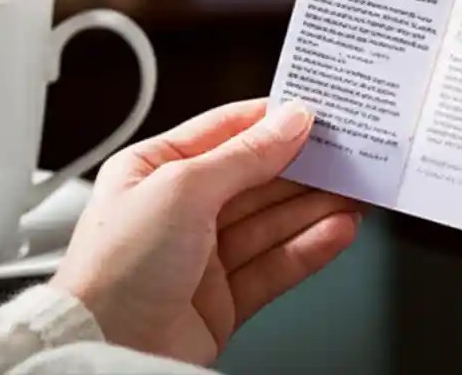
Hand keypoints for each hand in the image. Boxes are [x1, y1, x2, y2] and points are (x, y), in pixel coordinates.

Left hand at [51, 99, 359, 365]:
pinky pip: (276, 265)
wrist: (104, 352)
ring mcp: (201, 258)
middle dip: (304, 167)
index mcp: (154, 170)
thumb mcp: (183, 188)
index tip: (317, 111)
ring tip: (357, 193)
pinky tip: (338, 231)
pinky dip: (310, 248)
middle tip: (350, 154)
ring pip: (272, 222)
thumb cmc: (113, 271)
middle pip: (256, 179)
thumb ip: (246, 155)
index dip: (273, 121)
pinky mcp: (223, 300)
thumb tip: (290, 122)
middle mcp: (178, 212)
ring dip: (315, 207)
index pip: (225, 132)